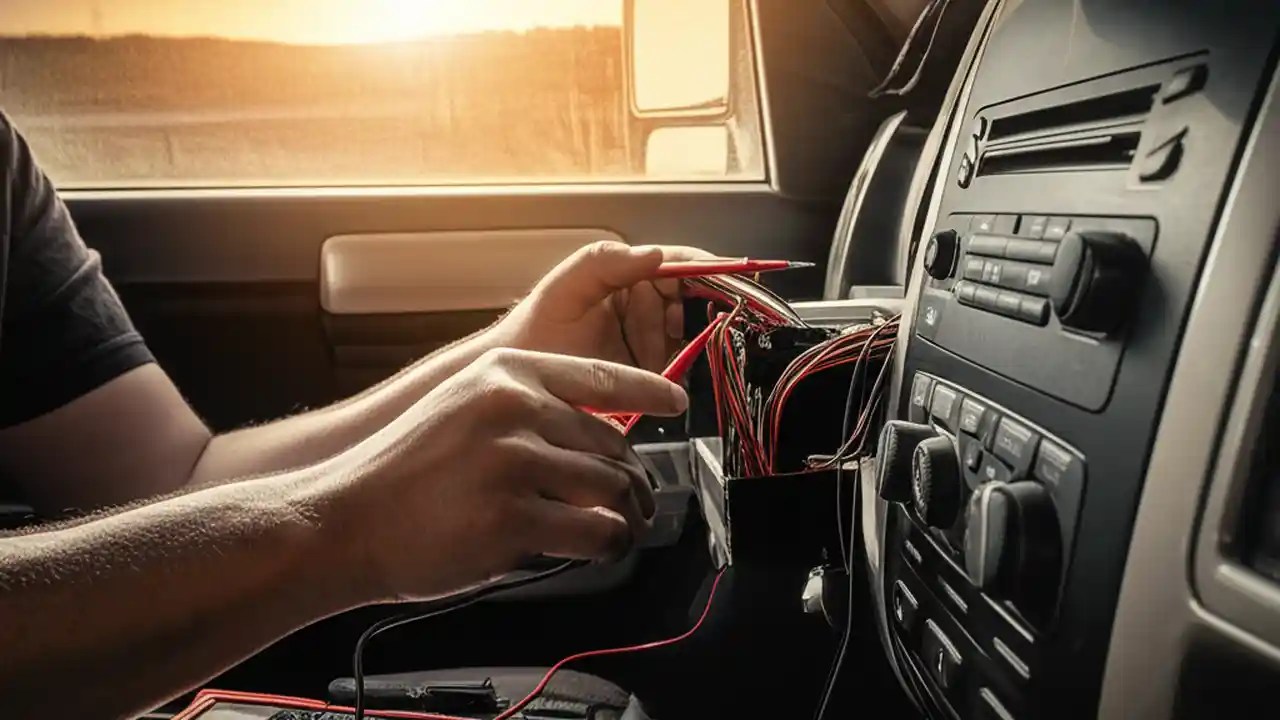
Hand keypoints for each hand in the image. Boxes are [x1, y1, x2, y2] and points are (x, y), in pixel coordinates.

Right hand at [328, 348, 687, 602]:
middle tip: (638, 503)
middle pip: (613, 443)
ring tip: (622, 530)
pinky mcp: (512, 518)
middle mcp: (512, 407)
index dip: (648, 390)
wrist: (344, 521)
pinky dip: (608, 544)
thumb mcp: (463, 408)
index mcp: (504, 371)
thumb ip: (526, 410)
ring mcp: (512, 461)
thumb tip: (598, 438)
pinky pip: (595, 531)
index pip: (600, 376)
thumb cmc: (404, 473)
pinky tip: (599, 548)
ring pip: (612, 488)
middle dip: (634, 480)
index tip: (675, 402)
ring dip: (627, 516)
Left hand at [496, 241, 715, 371]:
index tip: (735, 280)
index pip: (681, 263)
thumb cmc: (532, 336)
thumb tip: (656, 254)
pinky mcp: (651, 373)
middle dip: (699, 312)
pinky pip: (683, 366)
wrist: (517, 388)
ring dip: (685, 345)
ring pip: (693, 335)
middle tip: (689, 327)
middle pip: (695, 299)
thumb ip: (604, 262)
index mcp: (627, 273)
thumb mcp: (565, 290)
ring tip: (653, 357)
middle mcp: (644, 302)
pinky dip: (683, 370)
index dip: (711, 269)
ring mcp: (650, 338)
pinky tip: (665, 375)